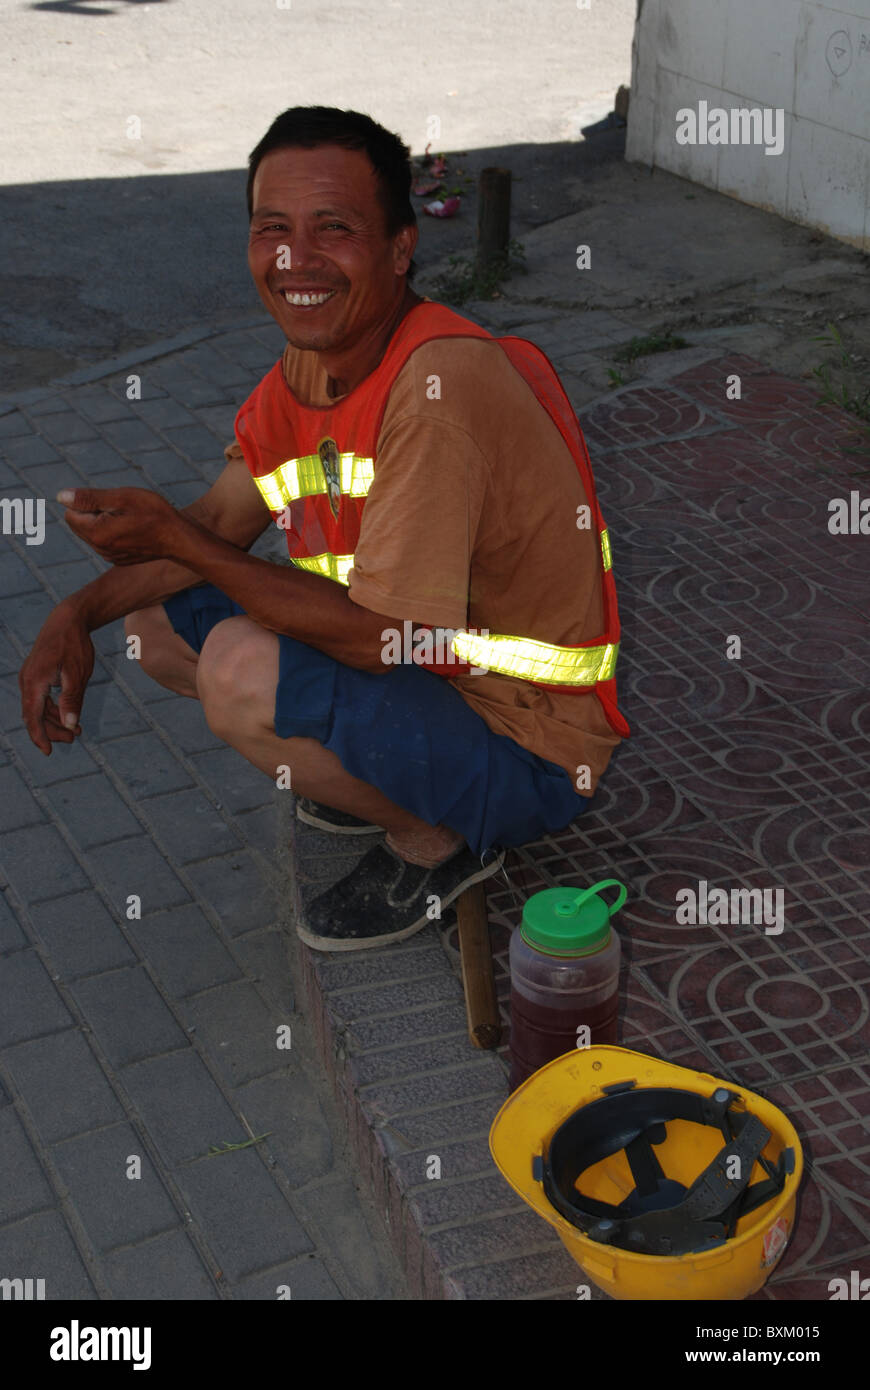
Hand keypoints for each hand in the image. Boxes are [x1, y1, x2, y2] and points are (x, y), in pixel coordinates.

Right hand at [19, 605, 94, 754]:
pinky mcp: (36, 676)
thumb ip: (72, 701)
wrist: (67, 620)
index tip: (48, 753)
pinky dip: (53, 709)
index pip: (32, 717)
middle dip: (52, 731)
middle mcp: (27, 681)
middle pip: (34, 715)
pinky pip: (40, 699)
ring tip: (76, 731)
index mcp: (34, 682)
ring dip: (54, 721)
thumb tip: (70, 726)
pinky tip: (68, 715)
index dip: (40, 737)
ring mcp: (30, 678)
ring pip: (38, 708)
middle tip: (74, 740)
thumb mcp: (77, 674)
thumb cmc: (74, 645)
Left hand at [57, 486, 182, 564]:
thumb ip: (89, 498)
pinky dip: (113, 532)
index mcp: (96, 533)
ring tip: (129, 519)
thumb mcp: (121, 498)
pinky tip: (133, 530)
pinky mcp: (118, 559)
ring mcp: (109, 556)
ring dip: (103, 522)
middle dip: (93, 512)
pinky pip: (105, 541)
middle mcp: (99, 548)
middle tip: (121, 509)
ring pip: (92, 532)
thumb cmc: (153, 513)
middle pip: (79, 524)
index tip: (112, 502)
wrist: (178, 538)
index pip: (70, 512)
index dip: (88, 502)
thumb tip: (61, 496)